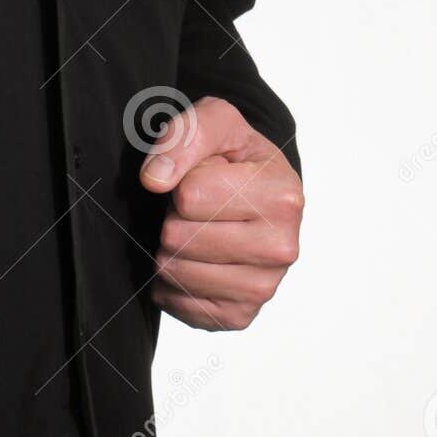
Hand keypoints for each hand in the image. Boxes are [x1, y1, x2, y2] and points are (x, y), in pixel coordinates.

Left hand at [139, 95, 302, 330]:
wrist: (254, 190)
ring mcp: (264, 289)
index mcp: (283, 197)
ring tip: (196, 229)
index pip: (189, 196)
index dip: (183, 180)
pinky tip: (194, 258)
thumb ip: (184, 137)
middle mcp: (282, 249)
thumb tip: (154, 180)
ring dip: (170, 248)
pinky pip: (177, 304)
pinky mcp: (239, 316)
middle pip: (177, 237)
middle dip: (174, 215)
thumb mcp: (214, 121)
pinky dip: (172, 282)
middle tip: (198, 206)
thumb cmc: (233, 155)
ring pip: (173, 272)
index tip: (205, 176)